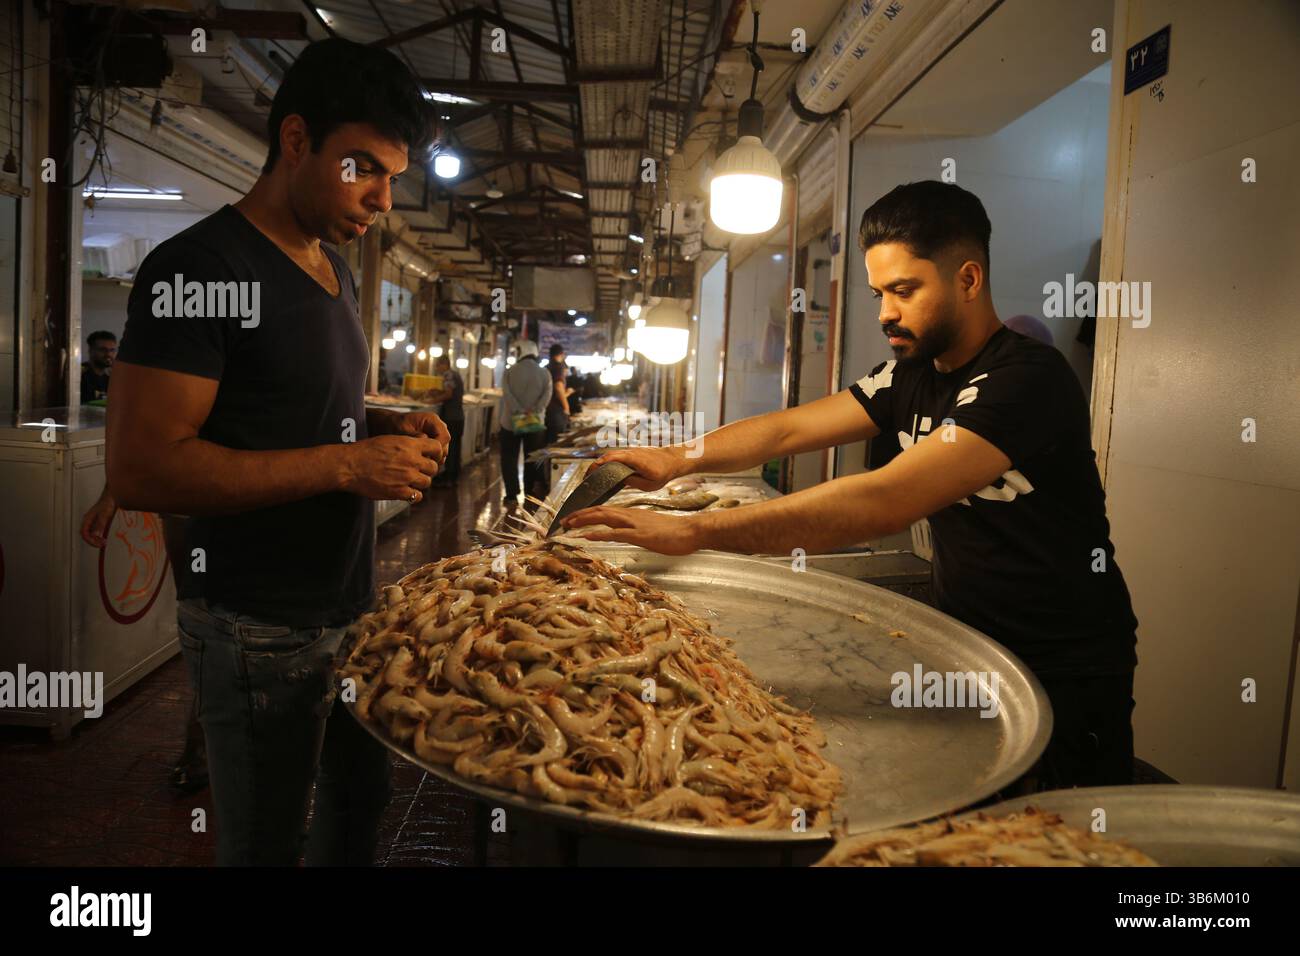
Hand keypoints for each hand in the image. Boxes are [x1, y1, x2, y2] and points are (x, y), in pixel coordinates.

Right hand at [80, 489, 117, 547]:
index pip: (84, 533)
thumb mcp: (104, 515)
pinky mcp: (98, 522)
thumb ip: (100, 525)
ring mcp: (92, 522)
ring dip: (96, 539)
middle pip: (86, 535)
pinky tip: (104, 538)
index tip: (98, 544)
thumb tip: (96, 535)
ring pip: (91, 534)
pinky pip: (95, 531)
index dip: (90, 540)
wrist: (112, 497)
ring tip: (104, 542)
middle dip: (93, 541)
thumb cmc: (107, 503)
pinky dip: (99, 536)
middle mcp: (88, 521)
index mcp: (87, 519)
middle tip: (102, 544)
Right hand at [341, 435, 441, 501]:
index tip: (430, 456)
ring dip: (421, 482)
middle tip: (419, 470)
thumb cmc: (366, 451)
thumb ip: (407, 444)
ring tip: (410, 480)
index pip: (437, 447)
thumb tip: (419, 447)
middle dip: (428, 469)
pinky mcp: (399, 492)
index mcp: (409, 445)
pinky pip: (417, 496)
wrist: (350, 465)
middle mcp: (411, 461)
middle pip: (434, 467)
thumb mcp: (390, 439)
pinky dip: (413, 494)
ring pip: (427, 482)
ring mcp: (407, 477)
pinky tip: (406, 491)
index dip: (435, 452)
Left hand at [394, 412, 450, 464]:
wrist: (391, 425)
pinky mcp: (434, 443)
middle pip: (445, 445)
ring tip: (420, 464)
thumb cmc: (396, 425)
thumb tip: (424, 439)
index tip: (427, 456)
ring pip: (443, 452)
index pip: (444, 436)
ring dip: (434, 459)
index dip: (438, 448)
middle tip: (423, 463)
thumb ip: (414, 434)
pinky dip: (431, 460)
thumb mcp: (402, 428)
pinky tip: (421, 462)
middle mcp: (438, 427)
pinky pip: (438, 454)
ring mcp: (437, 435)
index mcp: (432, 420)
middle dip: (436, 455)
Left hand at [561, 506, 702, 555]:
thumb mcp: (652, 529)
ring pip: (604, 518)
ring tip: (568, 525)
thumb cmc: (675, 532)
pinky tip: (587, 535)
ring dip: (584, 521)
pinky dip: (599, 533)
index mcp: (633, 515)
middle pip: (600, 511)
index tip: (574, 518)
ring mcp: (634, 524)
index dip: (588, 513)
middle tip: (563, 521)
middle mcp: (630, 516)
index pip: (606, 510)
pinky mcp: (639, 535)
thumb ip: (639, 530)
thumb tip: (630, 534)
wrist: (692, 530)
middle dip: (579, 515)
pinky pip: (615, 533)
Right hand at [590, 446, 686, 491]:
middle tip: (586, 478)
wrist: (674, 459)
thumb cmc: (664, 472)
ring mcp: (630, 451)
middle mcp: (630, 452)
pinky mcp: (631, 453)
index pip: (611, 458)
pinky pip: (616, 456)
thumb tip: (619, 481)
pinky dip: (608, 462)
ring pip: (611, 456)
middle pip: (607, 456)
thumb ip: (633, 482)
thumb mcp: (649, 484)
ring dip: (600, 464)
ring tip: (591, 477)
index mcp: (634, 459)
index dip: (598, 465)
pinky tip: (603, 472)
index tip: (589, 473)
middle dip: (594, 466)